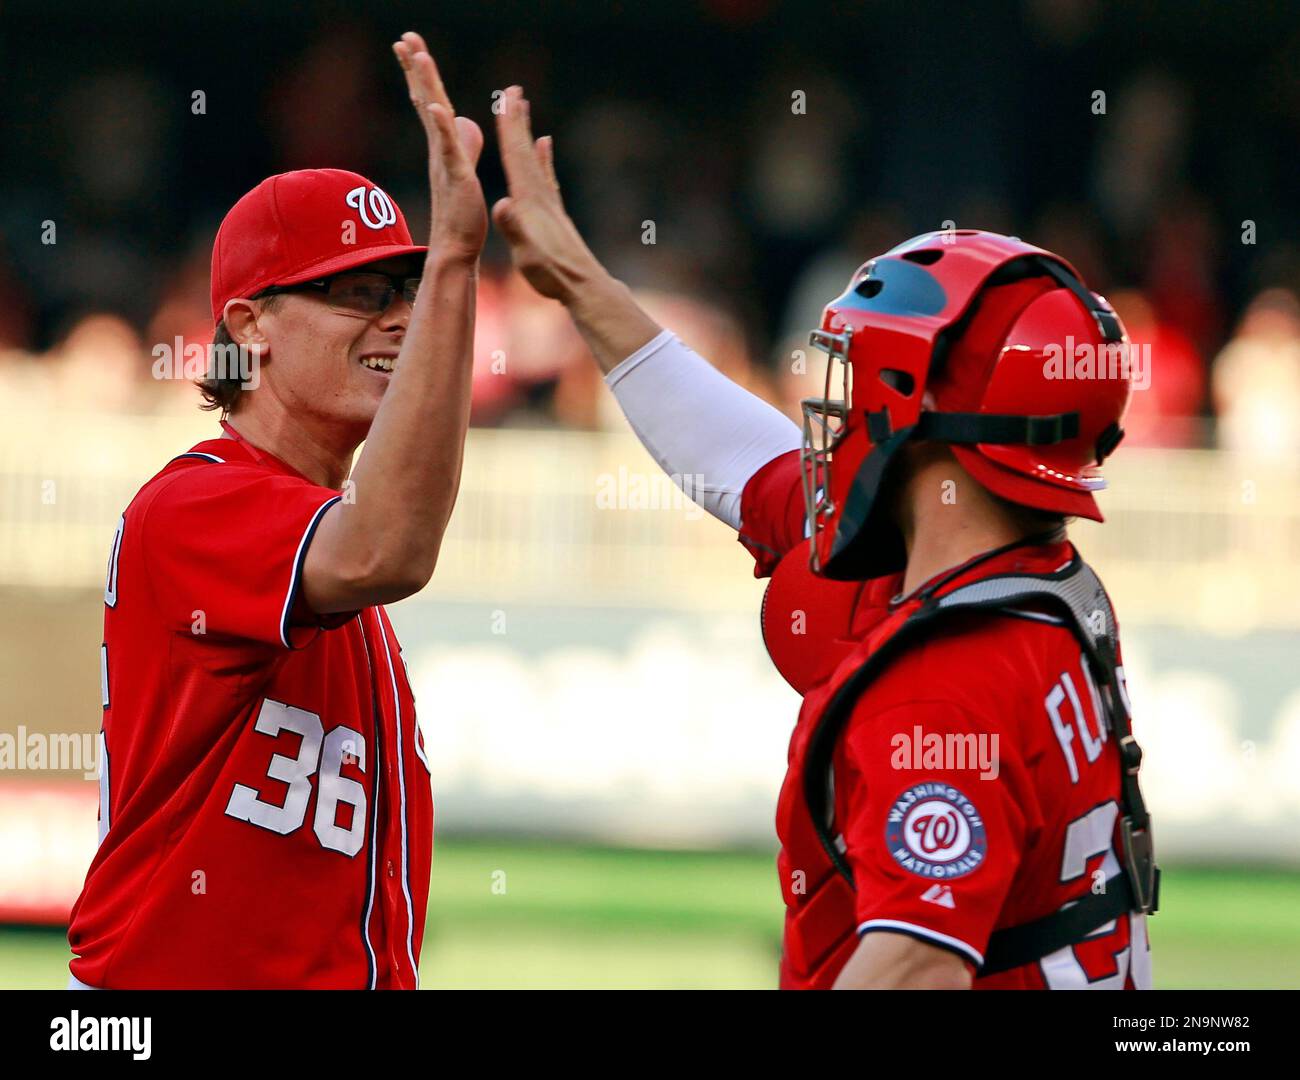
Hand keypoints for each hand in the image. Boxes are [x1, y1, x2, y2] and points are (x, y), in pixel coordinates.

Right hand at [392, 31, 486, 262]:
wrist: (457, 250)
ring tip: (418, 56)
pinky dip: (443, 127)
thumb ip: (464, 145)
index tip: (412, 47)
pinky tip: (437, 107)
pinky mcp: (458, 179)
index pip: (431, 103)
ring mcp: (446, 163)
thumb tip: (463, 122)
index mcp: (443, 148)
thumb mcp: (465, 171)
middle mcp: (439, 150)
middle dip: (415, 68)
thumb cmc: (461, 216)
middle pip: (426, 101)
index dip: (421, 76)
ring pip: (435, 117)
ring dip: (426, 86)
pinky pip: (449, 149)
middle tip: (404, 38)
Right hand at [492, 85, 605, 303]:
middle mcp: (541, 196)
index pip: (515, 157)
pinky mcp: (555, 212)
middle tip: (513, 90)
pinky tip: (545, 146)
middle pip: (525, 150)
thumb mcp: (527, 254)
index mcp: (529, 202)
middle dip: (517, 120)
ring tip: (524, 109)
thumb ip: (514, 228)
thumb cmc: (552, 274)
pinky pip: (546, 175)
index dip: (509, 128)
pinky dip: (543, 157)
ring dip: (527, 132)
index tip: (505, 98)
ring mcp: (550, 203)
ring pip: (535, 158)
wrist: (583, 286)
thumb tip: (503, 204)